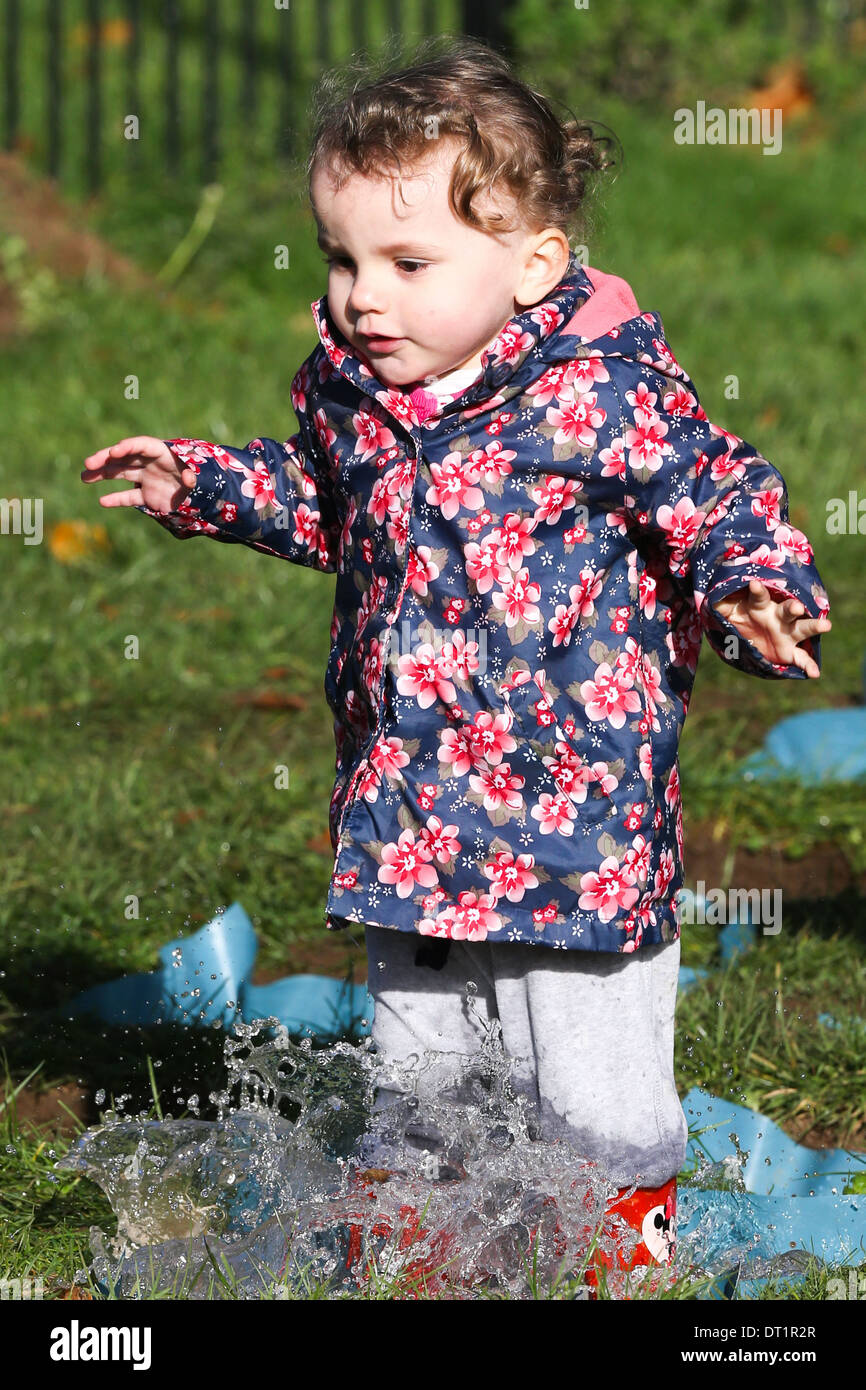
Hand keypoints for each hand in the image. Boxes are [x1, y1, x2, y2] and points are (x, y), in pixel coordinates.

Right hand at [81, 436, 196, 513]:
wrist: (205, 498)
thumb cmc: (204, 481)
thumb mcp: (199, 477)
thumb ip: (192, 477)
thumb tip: (188, 478)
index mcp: (162, 453)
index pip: (140, 445)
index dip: (127, 447)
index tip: (113, 452)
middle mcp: (151, 464)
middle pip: (124, 458)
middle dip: (106, 459)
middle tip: (88, 463)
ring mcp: (147, 479)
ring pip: (121, 474)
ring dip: (102, 475)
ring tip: (84, 477)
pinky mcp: (147, 496)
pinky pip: (129, 497)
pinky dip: (117, 499)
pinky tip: (102, 501)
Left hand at [713, 577, 831, 677]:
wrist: (746, 636)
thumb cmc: (737, 617)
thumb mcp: (725, 611)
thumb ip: (719, 604)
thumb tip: (709, 597)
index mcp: (760, 606)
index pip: (760, 597)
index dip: (758, 591)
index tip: (754, 584)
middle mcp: (778, 617)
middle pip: (788, 610)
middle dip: (793, 608)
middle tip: (797, 607)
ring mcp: (787, 634)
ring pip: (803, 629)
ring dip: (814, 627)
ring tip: (826, 626)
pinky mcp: (789, 652)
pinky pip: (801, 659)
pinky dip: (809, 666)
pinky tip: (815, 674)